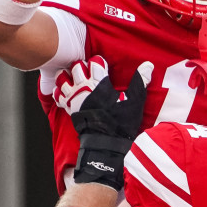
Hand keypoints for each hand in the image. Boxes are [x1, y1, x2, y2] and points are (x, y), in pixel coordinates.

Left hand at [65, 59, 153, 189]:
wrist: (105, 144)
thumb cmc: (121, 122)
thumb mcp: (134, 101)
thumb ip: (140, 81)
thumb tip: (148, 65)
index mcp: (99, 83)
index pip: (95, 62)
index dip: (99, 62)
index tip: (103, 66)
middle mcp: (83, 88)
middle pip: (76, 67)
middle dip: (82, 66)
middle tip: (89, 72)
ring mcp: (73, 98)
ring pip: (62, 78)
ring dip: (68, 76)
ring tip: (75, 79)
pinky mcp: (68, 108)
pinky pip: (58, 95)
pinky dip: (61, 91)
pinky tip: (67, 92)